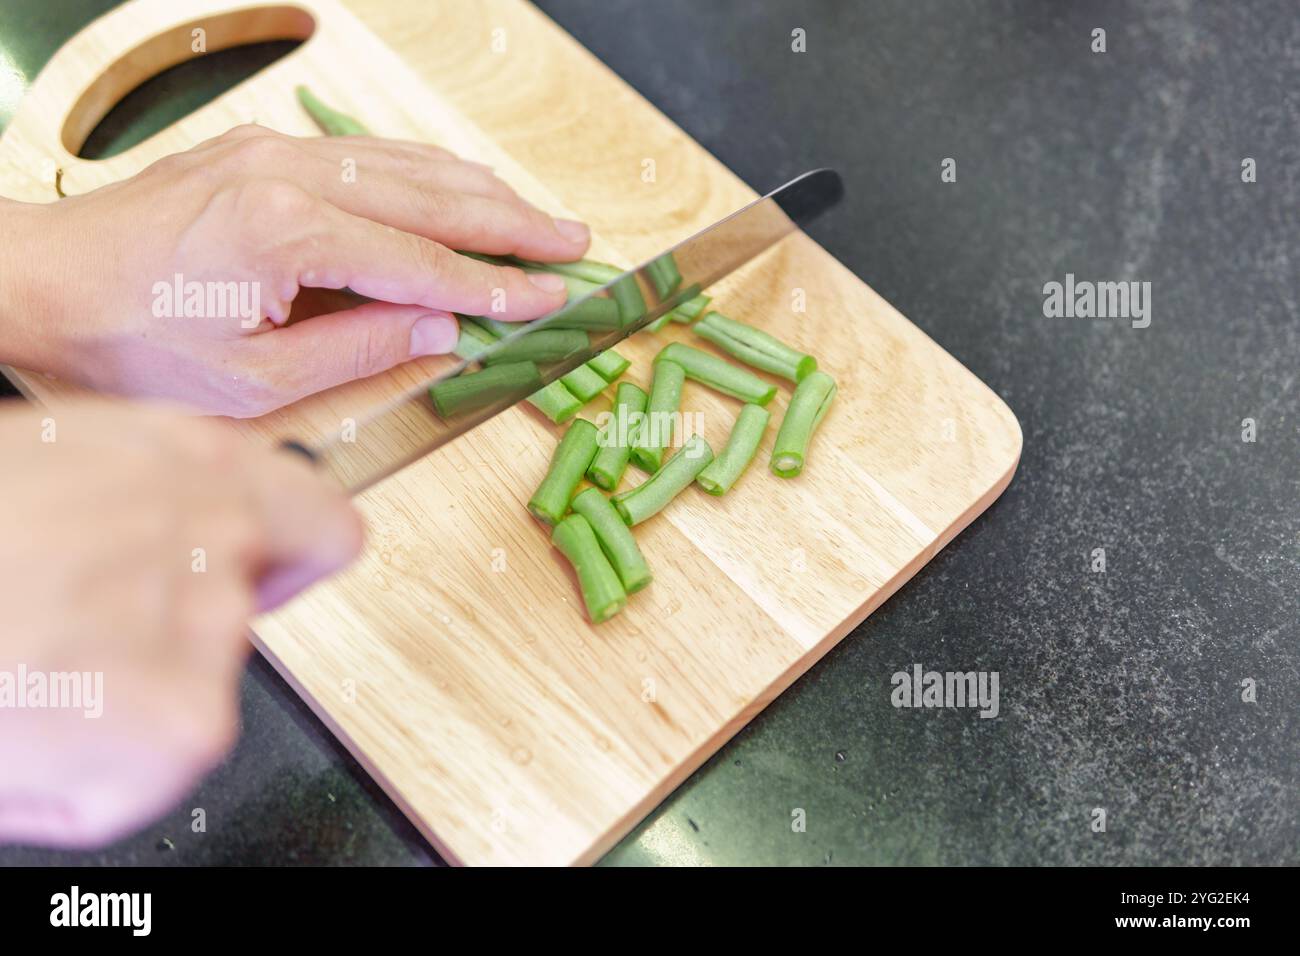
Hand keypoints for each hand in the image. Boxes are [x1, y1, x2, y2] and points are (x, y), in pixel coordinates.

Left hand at [0, 125, 589, 415]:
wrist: (40, 283)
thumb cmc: (129, 341)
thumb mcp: (251, 381)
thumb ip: (359, 349)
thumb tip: (442, 332)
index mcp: (288, 234)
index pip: (425, 263)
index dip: (497, 285)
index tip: (552, 297)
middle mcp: (289, 174)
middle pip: (433, 196)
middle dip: (513, 222)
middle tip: (574, 242)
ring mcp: (276, 151)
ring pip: (408, 164)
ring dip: (482, 190)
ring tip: (539, 215)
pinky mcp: (262, 149)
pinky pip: (369, 154)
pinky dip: (427, 172)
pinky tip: (461, 185)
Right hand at [0, 399, 361, 846]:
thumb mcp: (38, 461)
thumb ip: (138, 488)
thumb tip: (180, 515)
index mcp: (185, 458)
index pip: (315, 518)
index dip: (286, 555)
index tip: (262, 573)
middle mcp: (217, 533)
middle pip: (248, 610)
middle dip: (182, 630)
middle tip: (87, 639)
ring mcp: (210, 629)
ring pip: (196, 691)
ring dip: (124, 699)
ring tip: (27, 671)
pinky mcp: (185, 723)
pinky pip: (152, 771)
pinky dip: (90, 775)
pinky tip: (25, 728)